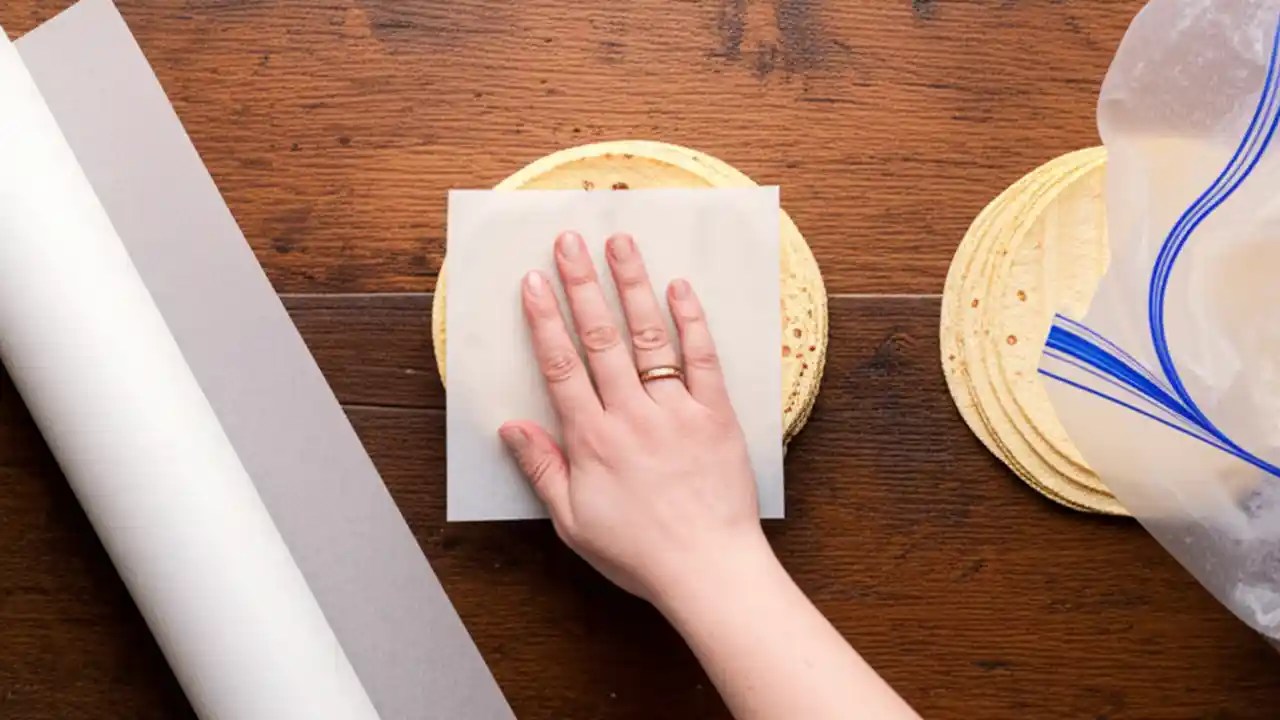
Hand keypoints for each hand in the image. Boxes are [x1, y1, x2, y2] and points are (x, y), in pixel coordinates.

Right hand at [498, 230, 767, 605]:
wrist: (708, 569)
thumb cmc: (639, 552)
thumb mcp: (572, 521)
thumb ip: (542, 468)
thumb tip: (510, 426)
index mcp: (592, 440)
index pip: (561, 366)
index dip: (544, 319)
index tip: (533, 281)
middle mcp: (631, 416)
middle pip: (600, 338)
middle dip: (582, 284)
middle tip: (569, 241)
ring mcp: (676, 411)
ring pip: (649, 337)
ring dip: (632, 287)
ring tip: (619, 244)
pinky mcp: (716, 415)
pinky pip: (702, 359)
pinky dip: (691, 321)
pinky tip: (679, 287)